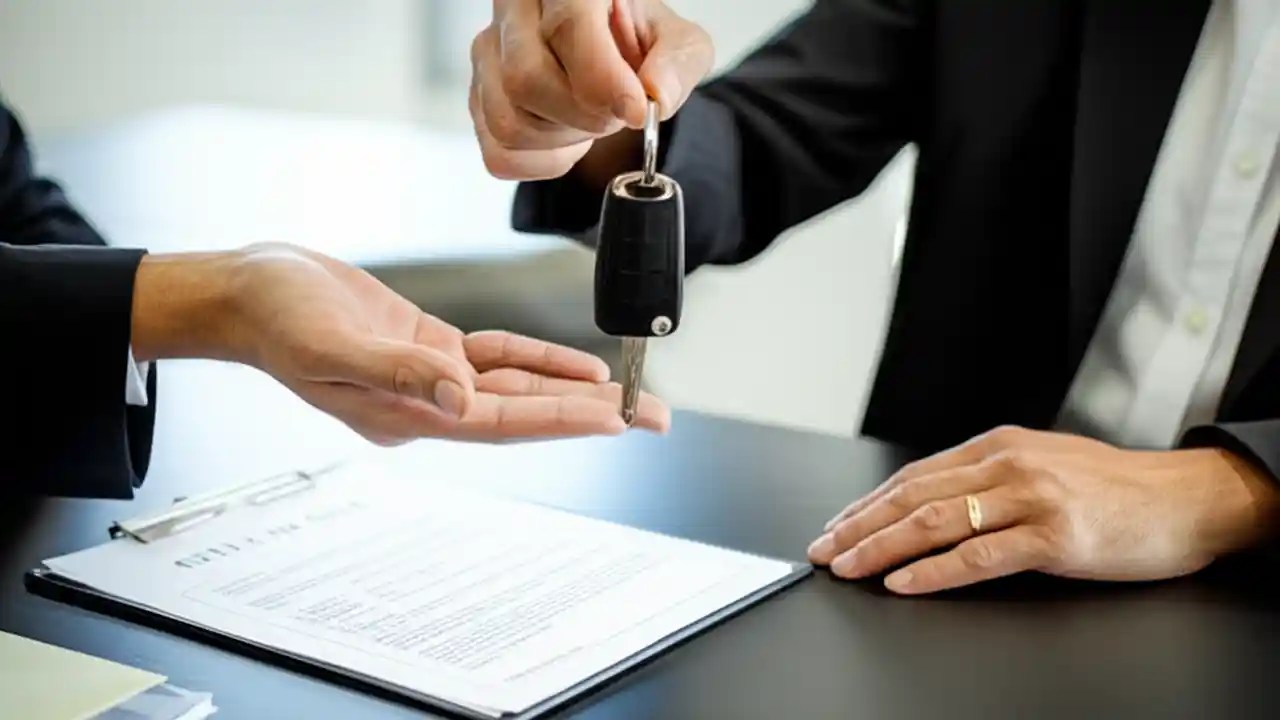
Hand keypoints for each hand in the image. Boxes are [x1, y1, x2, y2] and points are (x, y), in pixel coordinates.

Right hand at [131, 243, 669, 443]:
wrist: (247, 292)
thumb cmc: (277, 317)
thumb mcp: (331, 344)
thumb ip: (398, 370)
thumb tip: (460, 395)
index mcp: (406, 413)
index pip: (500, 422)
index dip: (559, 419)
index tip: (614, 418)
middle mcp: (426, 403)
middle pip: (523, 414)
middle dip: (590, 414)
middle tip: (653, 416)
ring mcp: (429, 377)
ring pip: (516, 389)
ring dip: (572, 390)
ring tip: (628, 395)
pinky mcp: (427, 345)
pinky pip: (494, 357)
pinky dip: (535, 359)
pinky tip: (572, 365)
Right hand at [470, 0, 712, 182]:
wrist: (608, 59)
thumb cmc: (635, 43)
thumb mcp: (676, 42)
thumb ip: (678, 62)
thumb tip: (656, 94)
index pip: (567, 25)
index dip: (601, 79)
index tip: (635, 110)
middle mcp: (514, 10)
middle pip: (526, 79)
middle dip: (585, 116)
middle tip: (616, 111)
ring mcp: (487, 54)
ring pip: (510, 122)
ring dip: (566, 140)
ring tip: (590, 117)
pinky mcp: (478, 100)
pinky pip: (500, 154)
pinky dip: (544, 162)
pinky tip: (566, 137)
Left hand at [806, 426, 1279, 594]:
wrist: (1187, 498)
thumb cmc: (1115, 488)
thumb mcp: (1043, 465)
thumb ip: (990, 478)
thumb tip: (932, 499)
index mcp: (999, 446)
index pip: (914, 475)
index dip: (868, 503)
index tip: (835, 525)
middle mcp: (1007, 465)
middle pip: (913, 496)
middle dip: (859, 525)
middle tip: (823, 550)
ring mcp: (1031, 499)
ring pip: (935, 521)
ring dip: (881, 546)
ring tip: (847, 566)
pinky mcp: (1055, 538)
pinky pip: (980, 556)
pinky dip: (934, 571)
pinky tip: (902, 583)